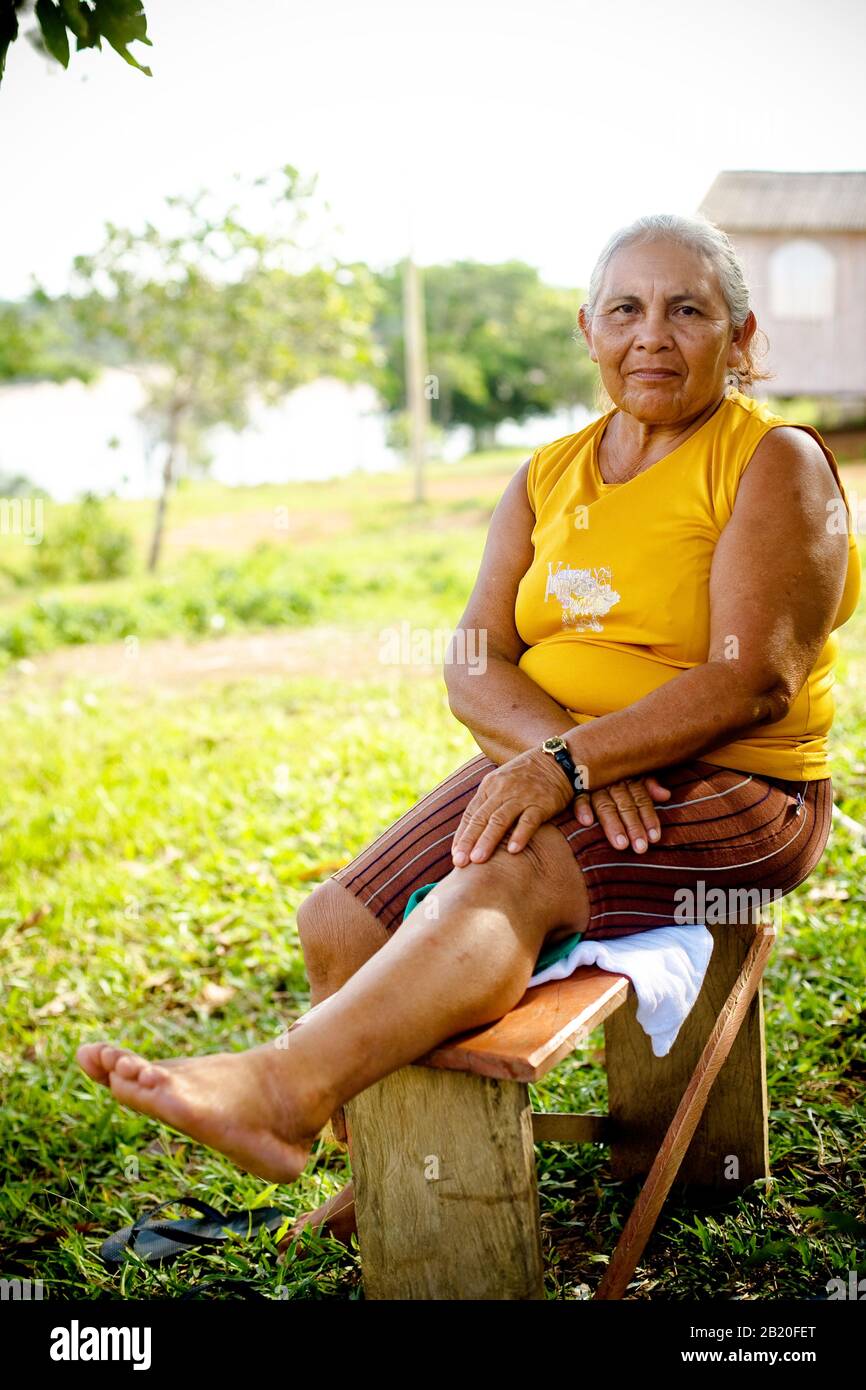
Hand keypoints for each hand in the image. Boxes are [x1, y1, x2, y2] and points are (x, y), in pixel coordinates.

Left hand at [451, 747, 575, 865]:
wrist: (557, 759)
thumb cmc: (525, 777)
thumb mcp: (502, 784)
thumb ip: (488, 805)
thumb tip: (473, 833)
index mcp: (490, 787)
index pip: (472, 814)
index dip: (463, 835)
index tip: (456, 855)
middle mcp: (502, 790)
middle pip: (481, 818)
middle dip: (469, 840)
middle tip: (460, 862)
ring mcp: (522, 796)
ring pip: (500, 820)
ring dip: (488, 840)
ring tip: (479, 860)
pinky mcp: (542, 803)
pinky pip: (529, 820)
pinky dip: (520, 835)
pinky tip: (512, 851)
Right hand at [574, 776, 670, 852]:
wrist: (582, 751)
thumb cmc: (614, 767)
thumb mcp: (634, 771)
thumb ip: (649, 784)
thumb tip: (666, 795)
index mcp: (628, 778)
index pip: (641, 800)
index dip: (649, 818)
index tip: (655, 838)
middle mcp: (612, 781)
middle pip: (625, 805)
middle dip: (634, 827)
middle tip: (641, 847)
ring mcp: (593, 784)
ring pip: (605, 805)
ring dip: (612, 824)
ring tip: (621, 844)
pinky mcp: (574, 787)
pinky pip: (578, 797)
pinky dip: (582, 808)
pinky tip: (587, 822)